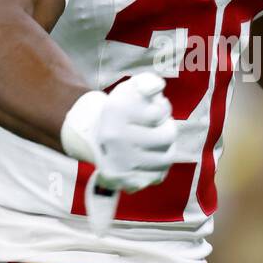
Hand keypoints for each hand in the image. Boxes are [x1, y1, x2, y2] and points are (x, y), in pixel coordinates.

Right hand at [61, 72, 176, 193]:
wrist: (95, 138)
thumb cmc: (122, 110)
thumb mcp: (131, 89)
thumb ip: (147, 82)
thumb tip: (157, 86)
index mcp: (116, 110)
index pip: (159, 112)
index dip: (163, 109)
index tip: (155, 109)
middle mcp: (114, 137)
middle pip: (167, 136)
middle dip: (167, 129)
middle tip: (158, 127)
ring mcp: (119, 160)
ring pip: (166, 157)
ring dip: (166, 148)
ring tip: (155, 142)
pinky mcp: (124, 180)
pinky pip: (158, 175)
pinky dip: (158, 167)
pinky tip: (148, 158)